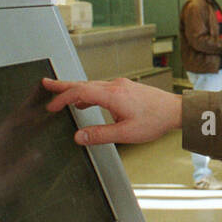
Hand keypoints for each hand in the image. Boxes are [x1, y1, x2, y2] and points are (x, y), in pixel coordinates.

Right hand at [42, 77, 180, 144]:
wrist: (176, 110)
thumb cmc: (155, 120)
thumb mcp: (126, 133)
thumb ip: (100, 135)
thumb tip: (79, 137)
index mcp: (112, 95)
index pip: (79, 92)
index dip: (62, 98)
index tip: (51, 106)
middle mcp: (115, 86)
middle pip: (83, 84)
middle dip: (63, 86)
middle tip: (45, 84)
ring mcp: (121, 85)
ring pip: (92, 85)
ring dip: (75, 90)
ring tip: (60, 94)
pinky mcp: (126, 88)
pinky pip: (101, 88)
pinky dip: (89, 93)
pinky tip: (86, 102)